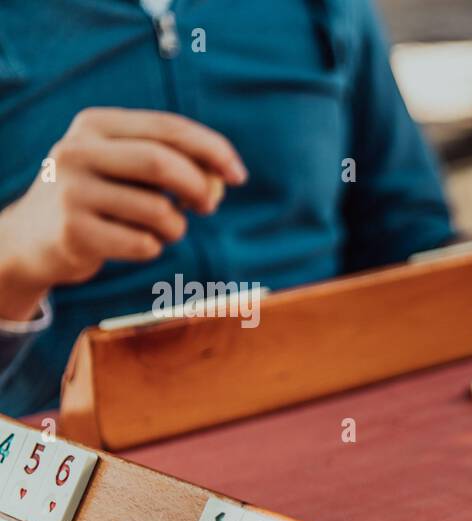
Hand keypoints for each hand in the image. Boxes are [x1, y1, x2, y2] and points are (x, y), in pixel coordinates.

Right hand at [0, 107, 246, 321]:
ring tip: (163, 228)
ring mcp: (71, 192)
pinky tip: (134, 243)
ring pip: (157, 210)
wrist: (35, 238)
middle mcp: (77, 151)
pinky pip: (143, 244)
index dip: (212, 150)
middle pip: (161, 163)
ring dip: (176, 226)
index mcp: (94, 124)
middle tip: (210, 205)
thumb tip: (225, 175)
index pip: (168, 128)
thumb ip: (173, 161)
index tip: (239, 175)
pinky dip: (154, 247)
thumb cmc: (101, 198)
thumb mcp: (124, 166)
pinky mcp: (74, 233)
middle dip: (199, 187)